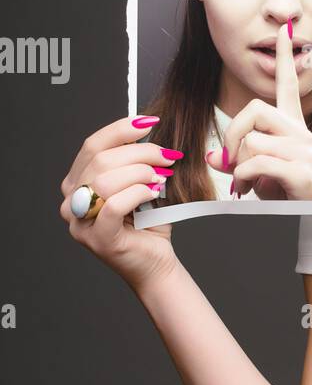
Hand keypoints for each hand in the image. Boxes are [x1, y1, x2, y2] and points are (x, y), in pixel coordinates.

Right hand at [59, 116, 179, 292]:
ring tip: (161, 177)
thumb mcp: (141, 183)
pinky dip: (137, 193)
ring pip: (105, 181)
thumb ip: (135, 160)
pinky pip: (113, 205)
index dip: (121, 130)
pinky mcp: (97, 239)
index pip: (92, 146)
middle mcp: (71, 201)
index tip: (150, 122)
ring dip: (141, 172)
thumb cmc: (148, 224)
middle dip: (140, 152)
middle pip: (100, 160)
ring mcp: (80, 222)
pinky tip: (153, 192)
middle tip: (167, 157)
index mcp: (77, 182)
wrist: (156, 263)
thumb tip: (148, 129)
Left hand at [206, 19, 311, 199]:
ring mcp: (304, 150)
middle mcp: (300, 133)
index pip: (289, 85)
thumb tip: (211, 154)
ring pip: (253, 141)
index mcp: (293, 129)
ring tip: (244, 185)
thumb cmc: (292, 198)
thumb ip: (236, 162)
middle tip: (229, 159)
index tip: (286, 31)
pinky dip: (245, 177)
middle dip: (232, 133)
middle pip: (255, 109)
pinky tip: (249, 190)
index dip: (286, 58)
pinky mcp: (302, 169)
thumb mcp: (259, 177)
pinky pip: (257, 161)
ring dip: (238, 166)